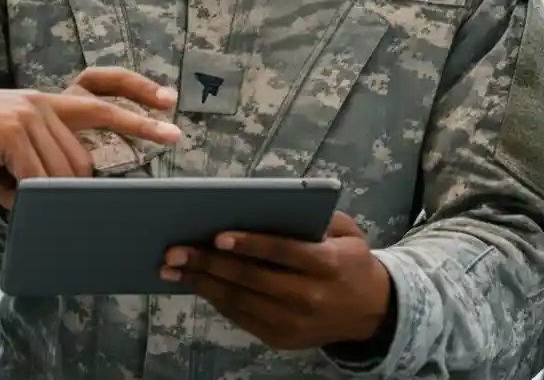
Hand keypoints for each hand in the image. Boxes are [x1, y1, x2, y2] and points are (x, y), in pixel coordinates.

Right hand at [0, 67, 179, 183]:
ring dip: (44, 195)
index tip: (171, 110)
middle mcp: (44, 103)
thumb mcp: (9, 135)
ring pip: (64, 172)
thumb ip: (41, 147)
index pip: (104, 94)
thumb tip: (70, 182)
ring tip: (13, 194)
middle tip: (134, 167)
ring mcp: (30, 116)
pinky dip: (25, 198)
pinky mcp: (12, 133)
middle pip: (88, 151)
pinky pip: (37, 179)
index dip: (139, 101)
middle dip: (99, 171)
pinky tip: (11, 198)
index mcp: (47, 100)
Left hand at [161, 212, 391, 350]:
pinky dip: (216, 298)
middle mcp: (310, 297)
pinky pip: (241, 316)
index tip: (218, 235)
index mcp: (328, 265)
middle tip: (175, 250)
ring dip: (202, 283)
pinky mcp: (281, 338)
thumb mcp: (347, 233)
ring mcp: (294, 323)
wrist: (371, 311)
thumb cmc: (350, 260)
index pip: (283, 253)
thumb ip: (315, 218)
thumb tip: (266, 205)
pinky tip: (196, 282)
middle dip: (209, 263)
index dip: (250, 244)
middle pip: (252, 279)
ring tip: (173, 268)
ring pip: (240, 301)